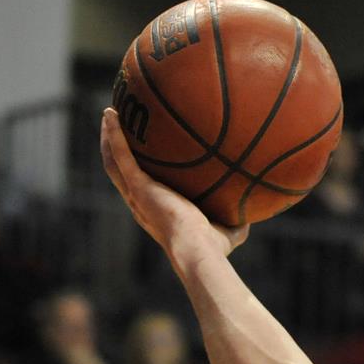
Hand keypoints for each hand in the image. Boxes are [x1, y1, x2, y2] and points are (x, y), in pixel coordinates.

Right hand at [101, 108, 249, 260]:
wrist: (198, 249)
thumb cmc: (213, 247)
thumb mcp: (228, 230)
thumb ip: (235, 218)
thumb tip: (254, 208)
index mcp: (154, 211)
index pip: (139, 186)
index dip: (136, 170)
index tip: (141, 153)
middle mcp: (140, 202)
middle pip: (118, 170)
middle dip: (115, 148)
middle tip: (117, 126)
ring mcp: (136, 194)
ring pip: (113, 160)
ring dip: (109, 136)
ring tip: (109, 113)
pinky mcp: (138, 186)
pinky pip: (121, 154)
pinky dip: (114, 133)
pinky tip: (112, 113)